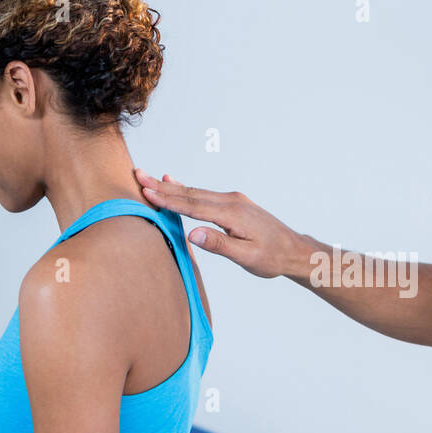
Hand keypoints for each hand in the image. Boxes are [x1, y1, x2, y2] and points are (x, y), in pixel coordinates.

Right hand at [131, 170, 307, 279]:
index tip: (147, 191)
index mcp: (233, 213)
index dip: (168, 200)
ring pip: (196, 192)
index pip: (194, 206)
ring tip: (149, 178)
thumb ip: (219, 244)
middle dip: (162, 186)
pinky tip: (174, 183)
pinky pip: (204, 195)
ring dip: (171, 186)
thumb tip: (192, 234)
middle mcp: (232, 201)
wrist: (293, 250)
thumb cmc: (271, 257)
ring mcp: (233, 200)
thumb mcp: (246, 256)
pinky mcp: (233, 204)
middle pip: (191, 193)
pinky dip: (186, 190)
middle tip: (138, 175)